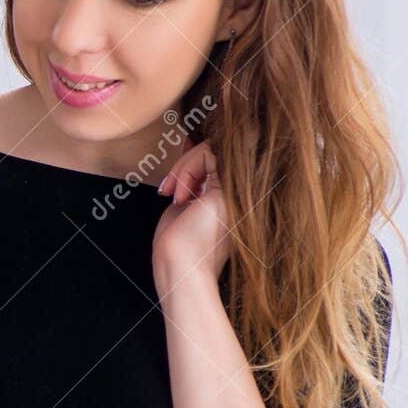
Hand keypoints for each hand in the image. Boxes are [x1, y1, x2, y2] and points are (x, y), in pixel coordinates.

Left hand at [153, 141, 231, 289]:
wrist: (180, 268)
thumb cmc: (177, 246)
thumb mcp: (184, 201)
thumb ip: (192, 175)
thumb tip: (191, 140)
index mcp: (231, 198)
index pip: (215, 162)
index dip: (189, 166)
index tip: (168, 190)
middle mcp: (240, 193)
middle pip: (216, 152)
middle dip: (184, 165)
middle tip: (167, 190)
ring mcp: (239, 188)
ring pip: (212, 150)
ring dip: (183, 167)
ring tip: (172, 193)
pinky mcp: (231, 186)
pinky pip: (209, 153)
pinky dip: (187, 167)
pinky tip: (180, 195)